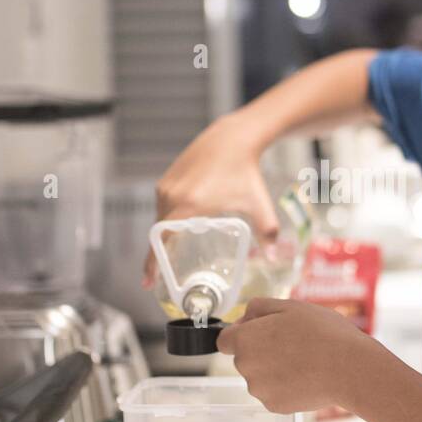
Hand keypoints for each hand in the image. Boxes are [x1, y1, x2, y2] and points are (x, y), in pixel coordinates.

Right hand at [142, 116, 278, 286]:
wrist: (232, 138)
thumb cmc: (246, 171)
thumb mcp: (258, 204)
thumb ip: (267, 232)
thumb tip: (273, 258)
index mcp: (190, 205)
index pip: (162, 241)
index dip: (152, 264)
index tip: (148, 282)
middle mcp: (172, 195)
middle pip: (158, 234)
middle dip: (158, 256)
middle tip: (162, 276)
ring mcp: (167, 185)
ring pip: (159, 219)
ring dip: (164, 236)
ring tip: (171, 253)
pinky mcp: (167, 178)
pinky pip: (163, 205)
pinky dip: (167, 220)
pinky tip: (179, 228)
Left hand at [216, 298, 369, 412]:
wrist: (348, 369)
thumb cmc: (322, 333)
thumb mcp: (291, 306)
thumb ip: (260, 307)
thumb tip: (244, 315)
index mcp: (245, 340)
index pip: (224, 340)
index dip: (242, 333)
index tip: (261, 331)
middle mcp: (246, 367)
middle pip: (244, 358)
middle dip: (261, 351)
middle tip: (292, 343)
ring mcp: (260, 390)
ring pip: (260, 377)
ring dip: (274, 369)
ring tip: (304, 361)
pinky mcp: (275, 406)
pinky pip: (274, 393)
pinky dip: (286, 386)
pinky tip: (306, 377)